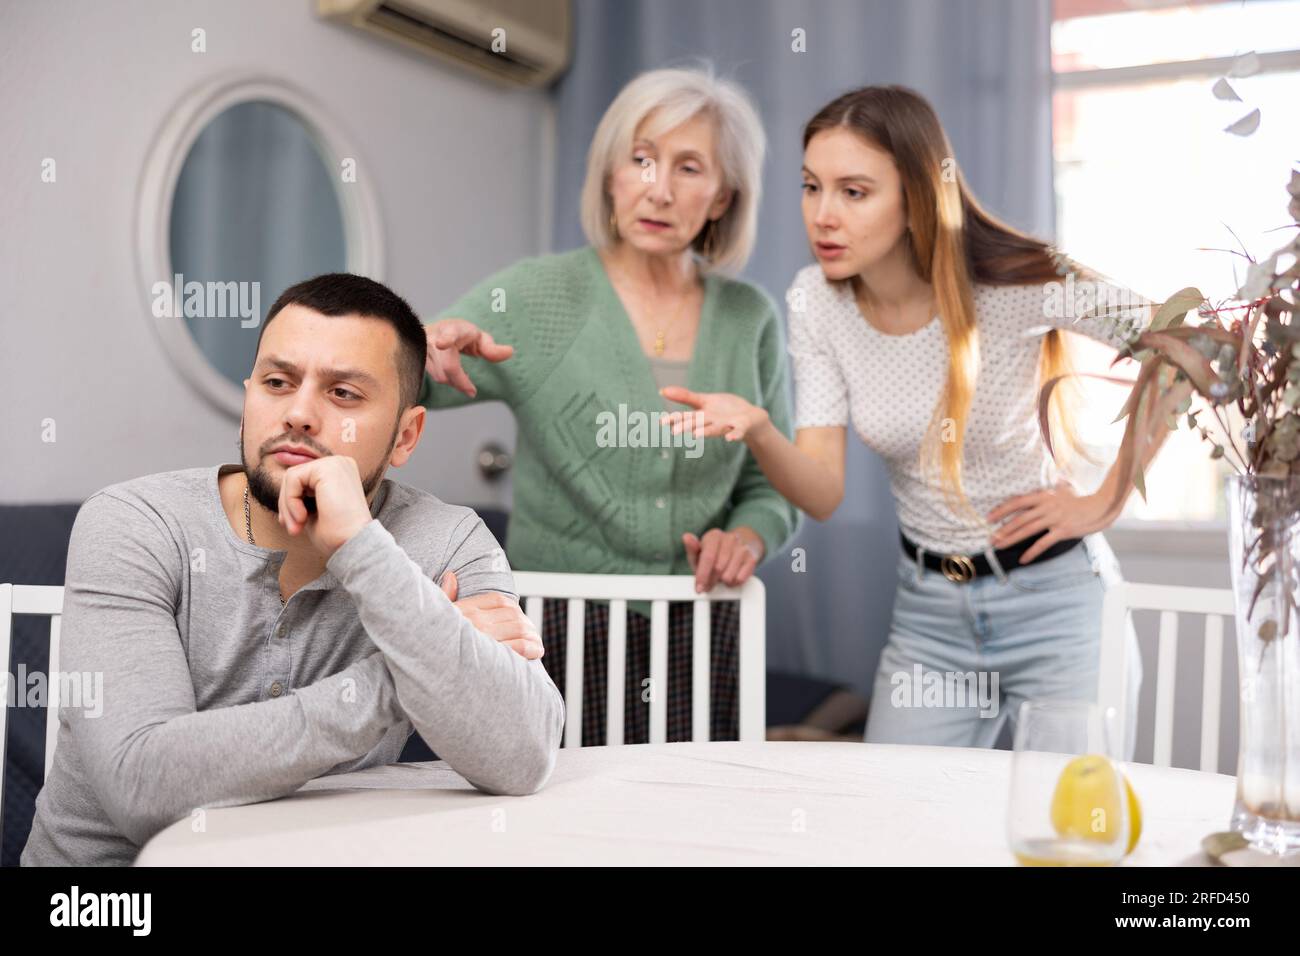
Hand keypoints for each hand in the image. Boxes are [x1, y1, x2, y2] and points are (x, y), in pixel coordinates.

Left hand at [278, 455, 373, 558]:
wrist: (354, 544)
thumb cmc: (338, 535)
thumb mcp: (314, 512)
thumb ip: (302, 498)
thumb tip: (282, 496)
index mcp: (340, 473)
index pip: (304, 480)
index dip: (292, 503)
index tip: (294, 527)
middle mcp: (340, 464)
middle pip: (296, 476)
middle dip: (287, 505)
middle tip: (293, 529)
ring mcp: (335, 463)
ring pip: (291, 477)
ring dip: (287, 505)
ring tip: (297, 527)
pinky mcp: (327, 467)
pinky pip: (293, 478)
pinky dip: (290, 501)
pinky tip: (302, 517)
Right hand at [424, 318, 513, 396]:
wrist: (437, 331)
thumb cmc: (462, 335)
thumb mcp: (479, 339)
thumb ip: (492, 348)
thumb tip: (510, 352)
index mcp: (453, 329)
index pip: (449, 334)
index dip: (446, 339)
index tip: (442, 344)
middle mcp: (435, 337)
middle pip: (448, 367)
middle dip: (461, 381)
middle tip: (472, 391)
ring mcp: (423, 347)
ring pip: (440, 375)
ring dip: (455, 381)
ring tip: (464, 379)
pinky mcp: (416, 357)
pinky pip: (434, 376)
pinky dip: (447, 380)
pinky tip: (453, 377)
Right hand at [439, 569, 542, 659]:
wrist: (427, 664)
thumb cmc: (429, 641)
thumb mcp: (435, 615)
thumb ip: (445, 595)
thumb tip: (451, 575)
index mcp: (465, 609)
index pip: (499, 600)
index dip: (514, 608)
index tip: (519, 617)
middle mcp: (476, 620)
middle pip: (513, 614)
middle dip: (527, 624)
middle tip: (532, 633)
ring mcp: (484, 637)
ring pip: (520, 629)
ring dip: (533, 636)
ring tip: (537, 644)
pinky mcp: (491, 656)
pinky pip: (519, 647)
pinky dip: (531, 648)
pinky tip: (536, 652)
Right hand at [658, 386, 770, 442]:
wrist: (750, 418)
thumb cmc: (725, 410)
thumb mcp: (705, 401)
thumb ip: (685, 397)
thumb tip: (662, 390)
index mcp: (702, 416)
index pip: (686, 417)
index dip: (674, 420)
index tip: (661, 422)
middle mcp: (712, 423)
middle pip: (698, 424)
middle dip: (687, 427)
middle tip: (674, 431)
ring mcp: (726, 425)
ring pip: (714, 429)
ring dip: (706, 432)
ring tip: (695, 435)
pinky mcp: (741, 426)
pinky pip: (737, 431)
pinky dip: (734, 434)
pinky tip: (730, 438)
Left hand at [682, 527, 764, 591]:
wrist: (737, 549)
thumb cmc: (714, 554)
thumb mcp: (699, 553)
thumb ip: (692, 548)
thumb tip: (686, 537)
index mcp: (714, 535)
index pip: (708, 557)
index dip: (702, 575)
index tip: (699, 588)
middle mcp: (730, 538)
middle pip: (718, 568)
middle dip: (711, 581)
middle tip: (708, 584)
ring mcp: (743, 548)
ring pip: (729, 576)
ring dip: (722, 582)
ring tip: (720, 577)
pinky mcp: (752, 558)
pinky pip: (740, 579)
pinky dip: (733, 582)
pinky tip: (731, 576)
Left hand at [987, 482, 1116, 562]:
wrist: (1100, 507)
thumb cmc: (1079, 500)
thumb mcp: (1062, 490)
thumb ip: (1050, 488)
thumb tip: (1045, 483)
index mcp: (1043, 496)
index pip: (1017, 502)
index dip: (1001, 510)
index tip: (989, 518)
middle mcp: (1046, 506)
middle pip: (1019, 518)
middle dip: (1002, 528)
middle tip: (990, 537)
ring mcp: (1054, 518)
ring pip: (1028, 530)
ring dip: (1011, 539)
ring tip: (1000, 546)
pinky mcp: (1062, 530)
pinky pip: (1043, 542)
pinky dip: (1032, 552)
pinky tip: (1023, 559)